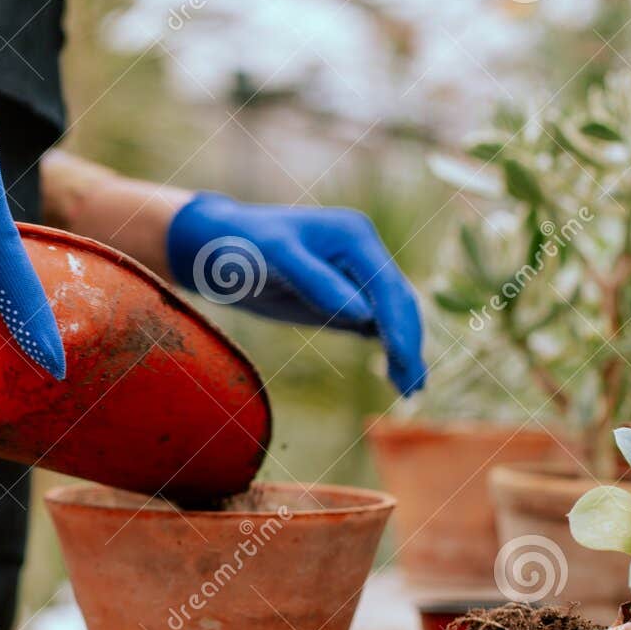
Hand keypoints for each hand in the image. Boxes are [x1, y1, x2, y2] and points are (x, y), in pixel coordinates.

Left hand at [165, 193, 425, 395]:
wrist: (215, 248)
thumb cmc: (241, 245)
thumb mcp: (275, 258)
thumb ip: (317, 283)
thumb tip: (364, 316)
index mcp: (353, 237)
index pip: (386, 286)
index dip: (399, 325)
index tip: (405, 360)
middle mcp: (362, 253)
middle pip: (398, 303)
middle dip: (408, 344)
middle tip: (415, 389)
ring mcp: (355, 276)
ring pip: (391, 316)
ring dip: (404, 351)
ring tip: (411, 392)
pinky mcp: (343, 298)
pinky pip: (373, 324)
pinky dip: (387, 348)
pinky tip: (396, 378)